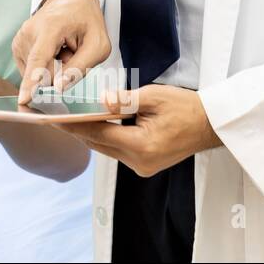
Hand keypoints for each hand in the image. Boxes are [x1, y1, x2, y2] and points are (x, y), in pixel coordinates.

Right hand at [13, 0, 110, 105]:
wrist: (70, 2)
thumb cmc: (87, 22)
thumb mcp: (97, 45)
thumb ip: (80, 68)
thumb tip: (58, 88)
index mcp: (51, 27)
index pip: (40, 59)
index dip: (32, 82)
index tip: (23, 99)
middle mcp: (29, 32)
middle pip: (43, 73)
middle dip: (61, 71)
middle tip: (72, 51)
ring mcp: (20, 38)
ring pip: (37, 73)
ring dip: (54, 68)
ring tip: (62, 48)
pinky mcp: (17, 46)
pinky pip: (32, 70)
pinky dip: (45, 66)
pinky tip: (52, 51)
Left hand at [49, 84, 222, 175]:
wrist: (212, 124)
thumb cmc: (187, 108)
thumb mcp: (153, 97)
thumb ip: (123, 100)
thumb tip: (100, 101)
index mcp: (141, 146)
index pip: (97, 134)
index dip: (72, 125)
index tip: (51, 118)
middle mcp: (139, 162)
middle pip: (98, 144)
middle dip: (75, 129)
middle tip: (52, 116)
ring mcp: (142, 166)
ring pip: (106, 148)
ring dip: (89, 133)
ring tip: (67, 118)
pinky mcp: (145, 164)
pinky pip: (117, 150)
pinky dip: (105, 137)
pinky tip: (93, 124)